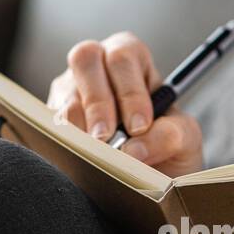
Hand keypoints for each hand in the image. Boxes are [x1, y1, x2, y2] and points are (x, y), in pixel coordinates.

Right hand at [46, 31, 204, 176]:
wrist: (151, 175)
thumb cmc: (166, 145)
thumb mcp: (184, 139)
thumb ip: (170, 136)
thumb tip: (133, 149)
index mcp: (132, 59)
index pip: (124, 58)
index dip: (130, 92)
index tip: (139, 127)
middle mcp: (97, 66)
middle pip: (85, 58)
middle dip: (97, 102)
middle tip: (107, 139)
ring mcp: (70, 90)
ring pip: (65, 96)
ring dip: (79, 128)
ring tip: (95, 157)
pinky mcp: (52, 118)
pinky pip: (49, 124)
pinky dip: (64, 144)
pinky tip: (79, 160)